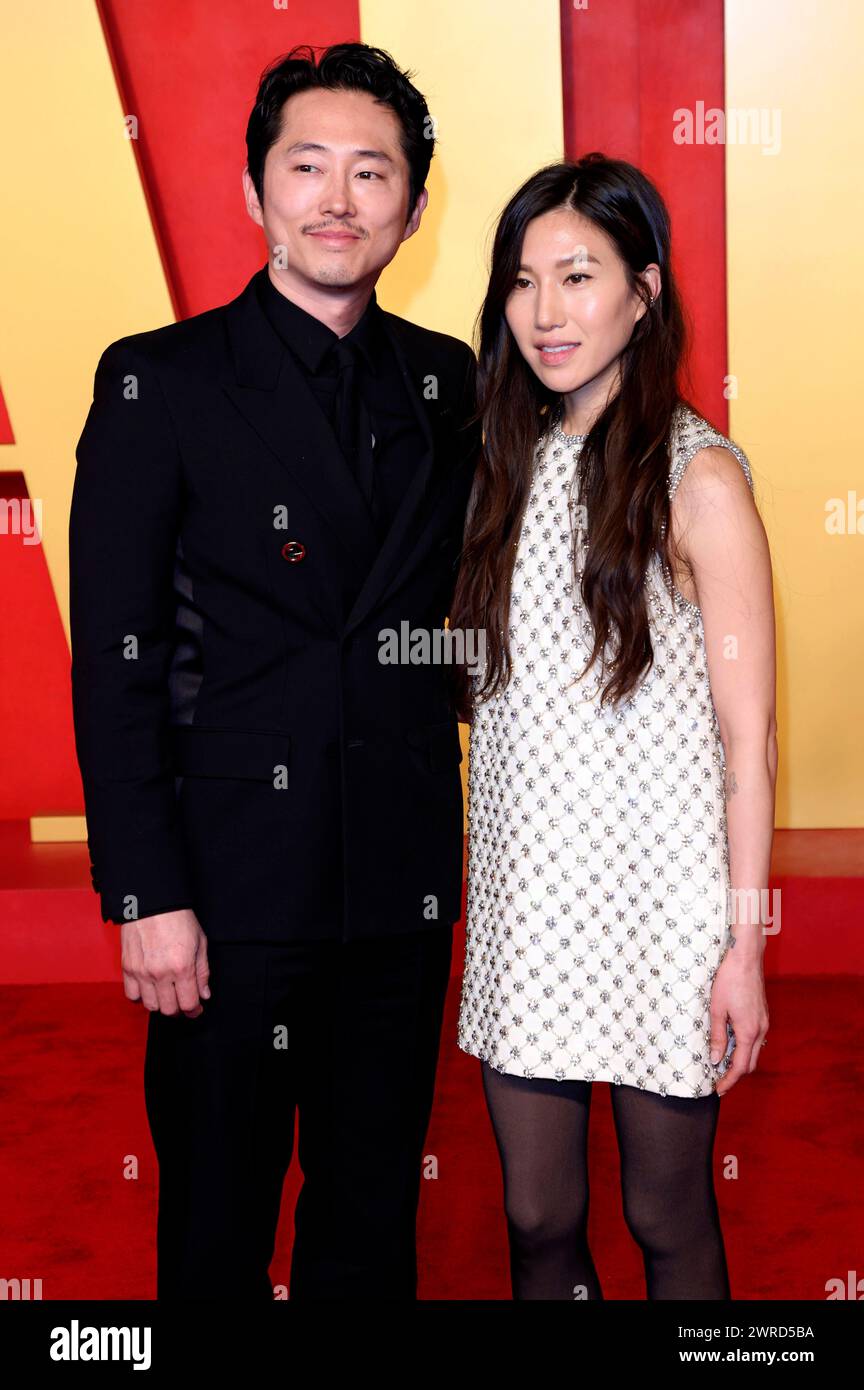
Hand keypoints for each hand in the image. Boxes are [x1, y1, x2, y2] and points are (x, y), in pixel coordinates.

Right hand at [120, 909, 209, 1017]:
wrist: (152, 902)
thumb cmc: (179, 919)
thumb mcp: (200, 942)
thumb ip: (202, 972)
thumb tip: (204, 994)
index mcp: (182, 967)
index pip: (188, 1004)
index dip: (194, 1010)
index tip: (196, 1009)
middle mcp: (161, 973)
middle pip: (169, 1009)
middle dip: (179, 1009)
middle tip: (182, 1000)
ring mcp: (142, 972)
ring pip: (150, 1006)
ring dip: (160, 1004)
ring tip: (166, 994)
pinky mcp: (127, 968)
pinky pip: (131, 995)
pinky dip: (141, 996)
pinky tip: (149, 987)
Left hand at [709, 948, 768, 1096]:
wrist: (745, 957)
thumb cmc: (729, 980)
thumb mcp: (717, 1009)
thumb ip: (718, 1036)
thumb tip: (716, 1059)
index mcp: (749, 1032)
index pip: (741, 1067)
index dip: (729, 1081)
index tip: (717, 1090)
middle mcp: (761, 1030)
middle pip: (751, 1063)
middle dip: (735, 1075)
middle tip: (718, 1082)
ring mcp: (764, 1022)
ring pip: (754, 1051)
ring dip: (740, 1061)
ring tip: (721, 1065)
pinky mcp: (762, 1015)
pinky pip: (755, 1039)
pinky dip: (744, 1048)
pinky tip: (730, 1044)